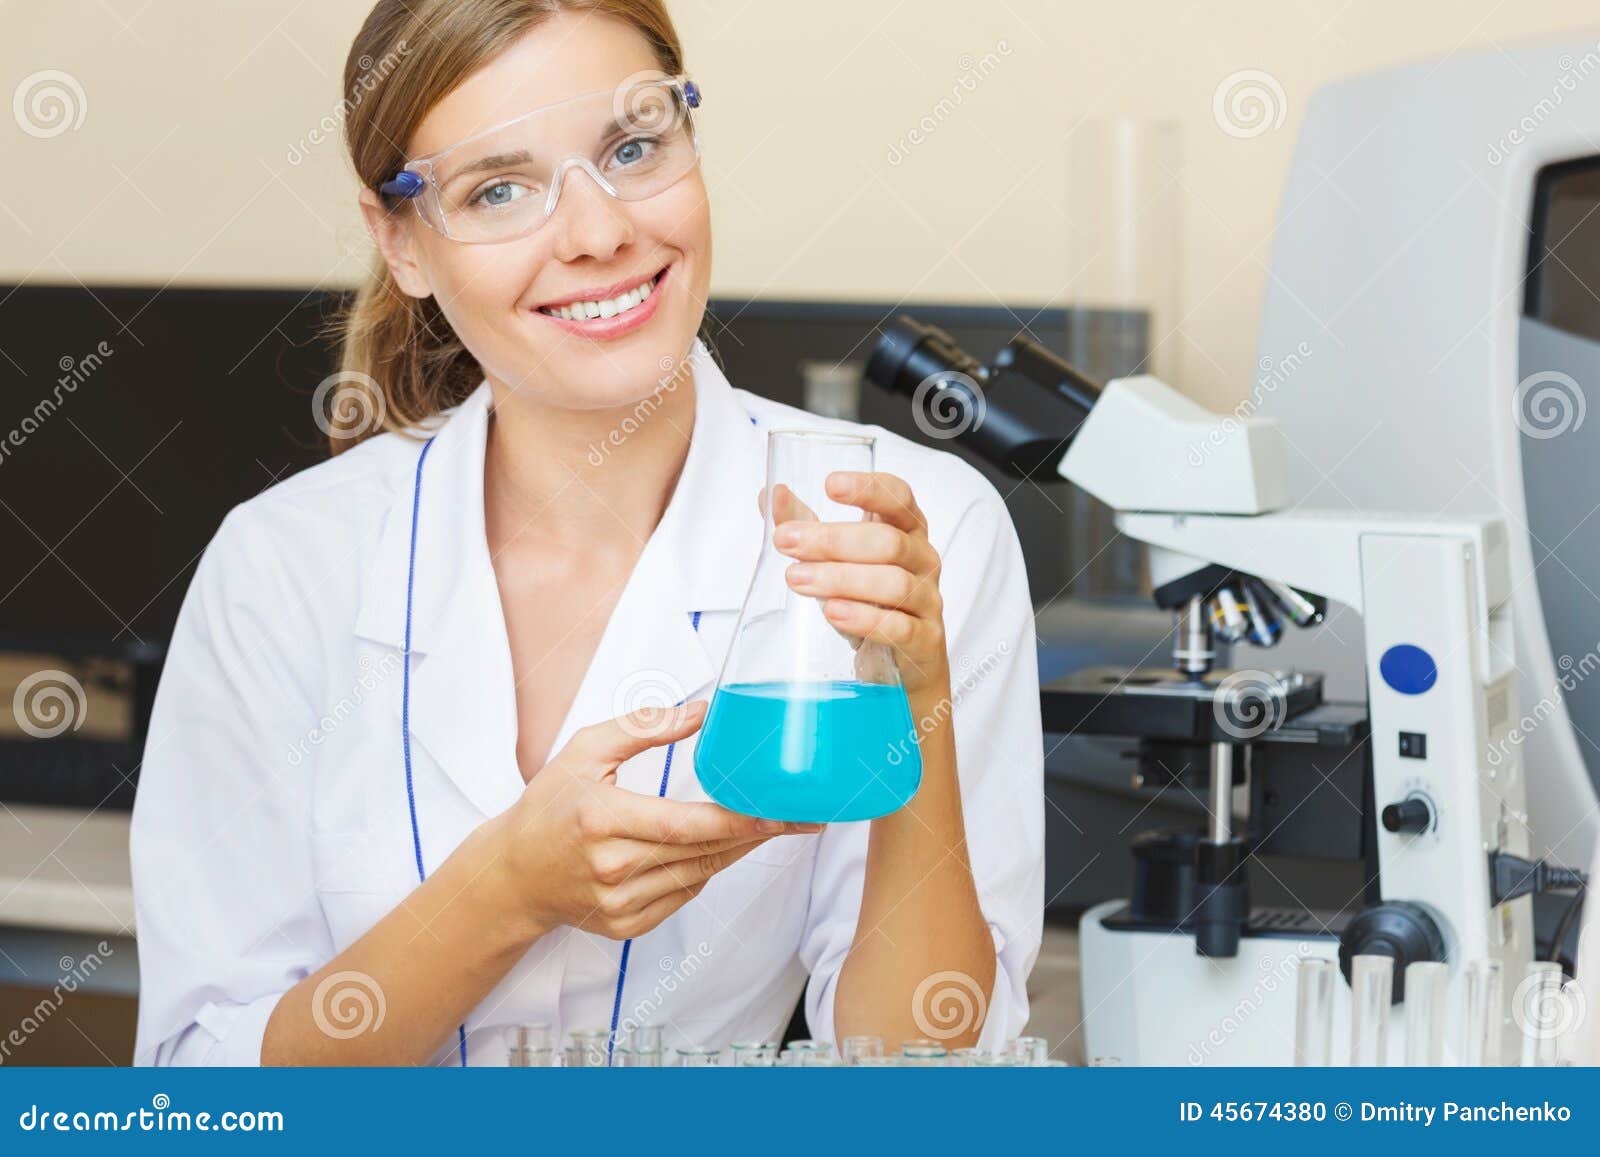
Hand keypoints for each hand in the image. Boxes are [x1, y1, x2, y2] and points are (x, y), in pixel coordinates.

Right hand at [484, 700, 818, 940]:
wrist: (512, 875)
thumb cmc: (549, 805)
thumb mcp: (586, 751)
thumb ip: (644, 728)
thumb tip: (703, 712)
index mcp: (602, 820)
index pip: (687, 824)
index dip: (739, 820)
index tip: (781, 811)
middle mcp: (612, 868)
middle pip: (703, 851)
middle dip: (756, 833)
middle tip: (798, 814)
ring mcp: (620, 904)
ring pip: (700, 875)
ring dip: (737, 850)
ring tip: (768, 825)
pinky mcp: (626, 926)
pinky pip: (684, 896)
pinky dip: (705, 870)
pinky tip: (719, 848)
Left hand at [771, 471, 949, 696]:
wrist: (902, 663)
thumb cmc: (869, 601)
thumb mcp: (837, 560)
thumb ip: (804, 524)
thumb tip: (770, 495)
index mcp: (906, 530)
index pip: (898, 497)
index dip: (868, 488)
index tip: (830, 485)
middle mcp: (922, 560)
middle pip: (888, 541)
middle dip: (833, 540)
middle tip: (787, 541)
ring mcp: (928, 601)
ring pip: (894, 583)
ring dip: (841, 579)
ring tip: (798, 579)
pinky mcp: (925, 641)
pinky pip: (900, 628)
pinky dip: (866, 620)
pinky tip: (834, 613)